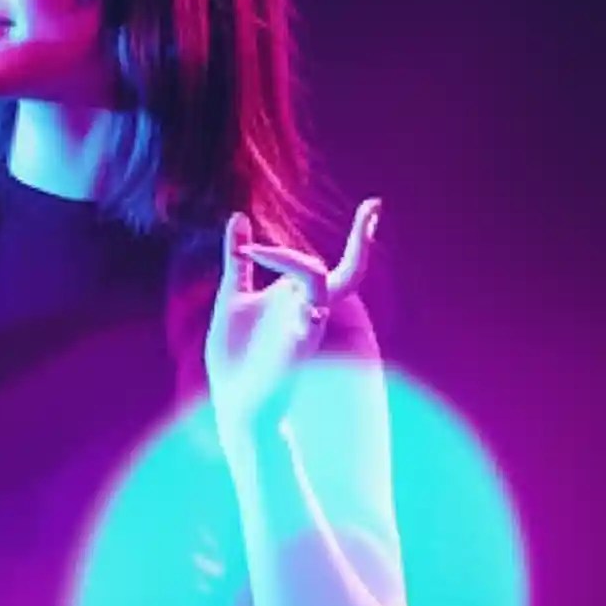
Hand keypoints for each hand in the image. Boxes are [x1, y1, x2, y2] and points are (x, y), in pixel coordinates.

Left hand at [205, 199, 381, 437]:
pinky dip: (305, 306)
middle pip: (349, 272)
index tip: (357, 207)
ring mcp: (306, 327)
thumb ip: (237, 258)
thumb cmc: (235, 354)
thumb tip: (239, 215)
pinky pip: (310, 322)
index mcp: (295, 293)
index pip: (323, 259)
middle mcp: (309, 307)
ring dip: (292, 261)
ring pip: (323, 285)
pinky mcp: (298, 349)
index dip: (351, 235)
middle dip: (362, 242)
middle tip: (373, 206)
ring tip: (252, 252)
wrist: (232, 400)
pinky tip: (301, 298)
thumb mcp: (232, 295)